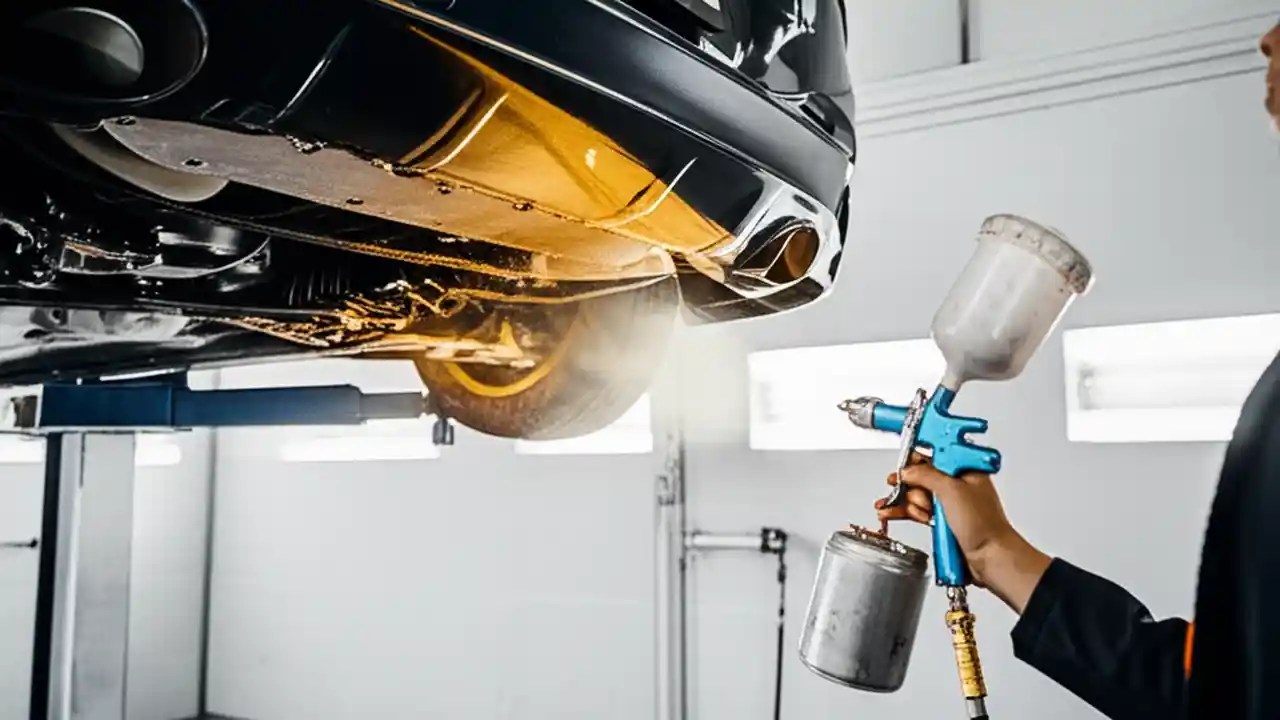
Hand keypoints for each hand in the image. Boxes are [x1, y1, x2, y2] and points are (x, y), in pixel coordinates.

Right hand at [876, 455, 1051, 612]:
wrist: (989, 558)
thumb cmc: (985, 525)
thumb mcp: (952, 490)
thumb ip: (926, 475)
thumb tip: (907, 471)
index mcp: (966, 470)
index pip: (936, 453)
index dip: (917, 457)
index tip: (903, 462)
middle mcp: (958, 484)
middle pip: (922, 475)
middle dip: (909, 484)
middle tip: (905, 490)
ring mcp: (950, 503)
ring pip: (918, 494)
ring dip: (903, 500)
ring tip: (892, 505)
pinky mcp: (943, 521)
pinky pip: (918, 511)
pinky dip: (904, 512)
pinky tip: (890, 512)